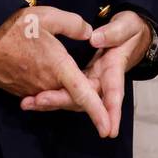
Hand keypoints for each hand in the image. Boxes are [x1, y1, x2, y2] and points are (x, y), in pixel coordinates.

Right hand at [0, 6, 109, 136]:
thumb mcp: (49, 16)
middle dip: (83, 99)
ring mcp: (28, 89)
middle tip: (92, 91)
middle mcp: (44, 83)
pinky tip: (48, 82)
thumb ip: (74, 25)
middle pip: (70, 99)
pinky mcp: (16, 90)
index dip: (98, 113)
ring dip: (62, 94)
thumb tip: (89, 33)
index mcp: (58, 67)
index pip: (83, 95)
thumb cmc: (15, 25)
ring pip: (53, 97)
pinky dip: (46, 92)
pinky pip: (38, 95)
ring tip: (69, 83)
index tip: (107, 130)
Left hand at [18, 11, 151, 138]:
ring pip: (71, 97)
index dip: (111, 111)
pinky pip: (64, 90)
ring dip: (51, 101)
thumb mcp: (126, 26)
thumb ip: (113, 33)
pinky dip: (49, 95)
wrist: (124, 32)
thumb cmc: (129, 30)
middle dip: (62, 101)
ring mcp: (88, 80)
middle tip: (40, 99)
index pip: (113, 91)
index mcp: (114, 68)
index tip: (108, 131)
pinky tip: (31, 98)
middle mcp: (101, 79)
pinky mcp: (78, 78)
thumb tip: (95, 39)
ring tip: (29, 102)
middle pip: (83, 98)